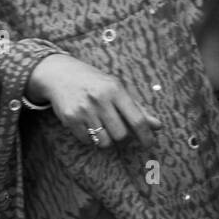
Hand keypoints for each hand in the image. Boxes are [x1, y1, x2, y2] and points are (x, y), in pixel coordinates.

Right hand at [28, 53, 161, 148]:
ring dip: (107, 139)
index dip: (146, 135)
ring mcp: (84, 110)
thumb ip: (137, 108)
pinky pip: (88, 141)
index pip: (137, 119)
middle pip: (121, 135)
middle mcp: (100, 99)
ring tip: (103, 126)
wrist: (61, 74)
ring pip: (104, 141)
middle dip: (123, 137)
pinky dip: (91, 138)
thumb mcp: (118, 88)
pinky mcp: (70, 119)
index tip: (150, 144)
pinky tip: (88, 124)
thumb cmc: (96, 83)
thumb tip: (157, 126)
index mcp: (116, 89)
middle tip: (120, 130)